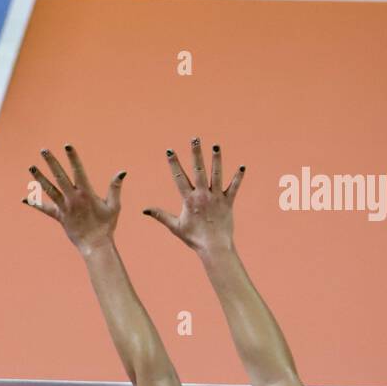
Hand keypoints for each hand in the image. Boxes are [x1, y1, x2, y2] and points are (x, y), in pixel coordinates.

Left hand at [24, 144, 124, 251]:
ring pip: (49, 190)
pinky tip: (24, 198)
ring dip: (40, 178)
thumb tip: (122, 171)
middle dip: (51, 162)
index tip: (67, 146)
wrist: (95, 245)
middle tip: (43, 150)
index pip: (78, 171)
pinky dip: (35, 203)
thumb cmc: (106, 226)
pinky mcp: (59, 217)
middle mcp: (73, 199)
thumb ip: (115, 188)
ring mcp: (64, 208)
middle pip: (59, 176)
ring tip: (31, 167)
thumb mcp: (114, 206)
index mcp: (86, 194)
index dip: (73, 158)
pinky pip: (45, 209)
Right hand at [143, 138, 244, 255]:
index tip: (169, 151)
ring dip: (216, 159)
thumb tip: (144, 210)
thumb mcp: (175, 226)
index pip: (179, 178)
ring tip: (216, 146)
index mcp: (189, 200)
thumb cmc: (193, 238)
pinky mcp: (228, 202)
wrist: (213, 247)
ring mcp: (216, 198)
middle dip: (196, 153)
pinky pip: (234, 187)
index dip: (173, 163)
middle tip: (195, 139)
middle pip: (198, 170)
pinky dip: (238, 177)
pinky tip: (242, 166)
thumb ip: (160, 215)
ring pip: (216, 174)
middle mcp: (203, 195)